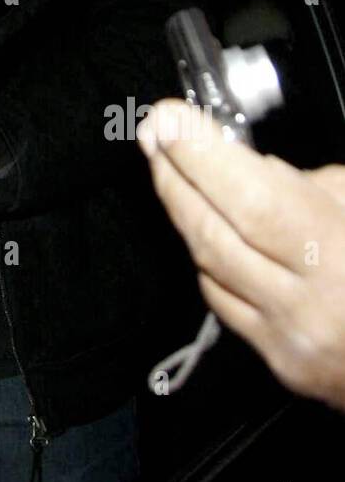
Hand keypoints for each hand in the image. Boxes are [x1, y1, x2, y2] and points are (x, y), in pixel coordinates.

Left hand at [137, 98, 344, 413]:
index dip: (200, 155)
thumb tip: (250, 163)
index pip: (250, 197)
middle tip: (154, 133)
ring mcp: (290, 338)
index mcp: (339, 250)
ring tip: (167, 168)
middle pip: (214, 232)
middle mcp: (311, 301)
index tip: (170, 117)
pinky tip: (203, 228)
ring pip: (208, 267)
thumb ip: (315, 185)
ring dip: (180, 212)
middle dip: (173, 175)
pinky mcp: (281, 364)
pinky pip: (222, 301)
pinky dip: (207, 260)